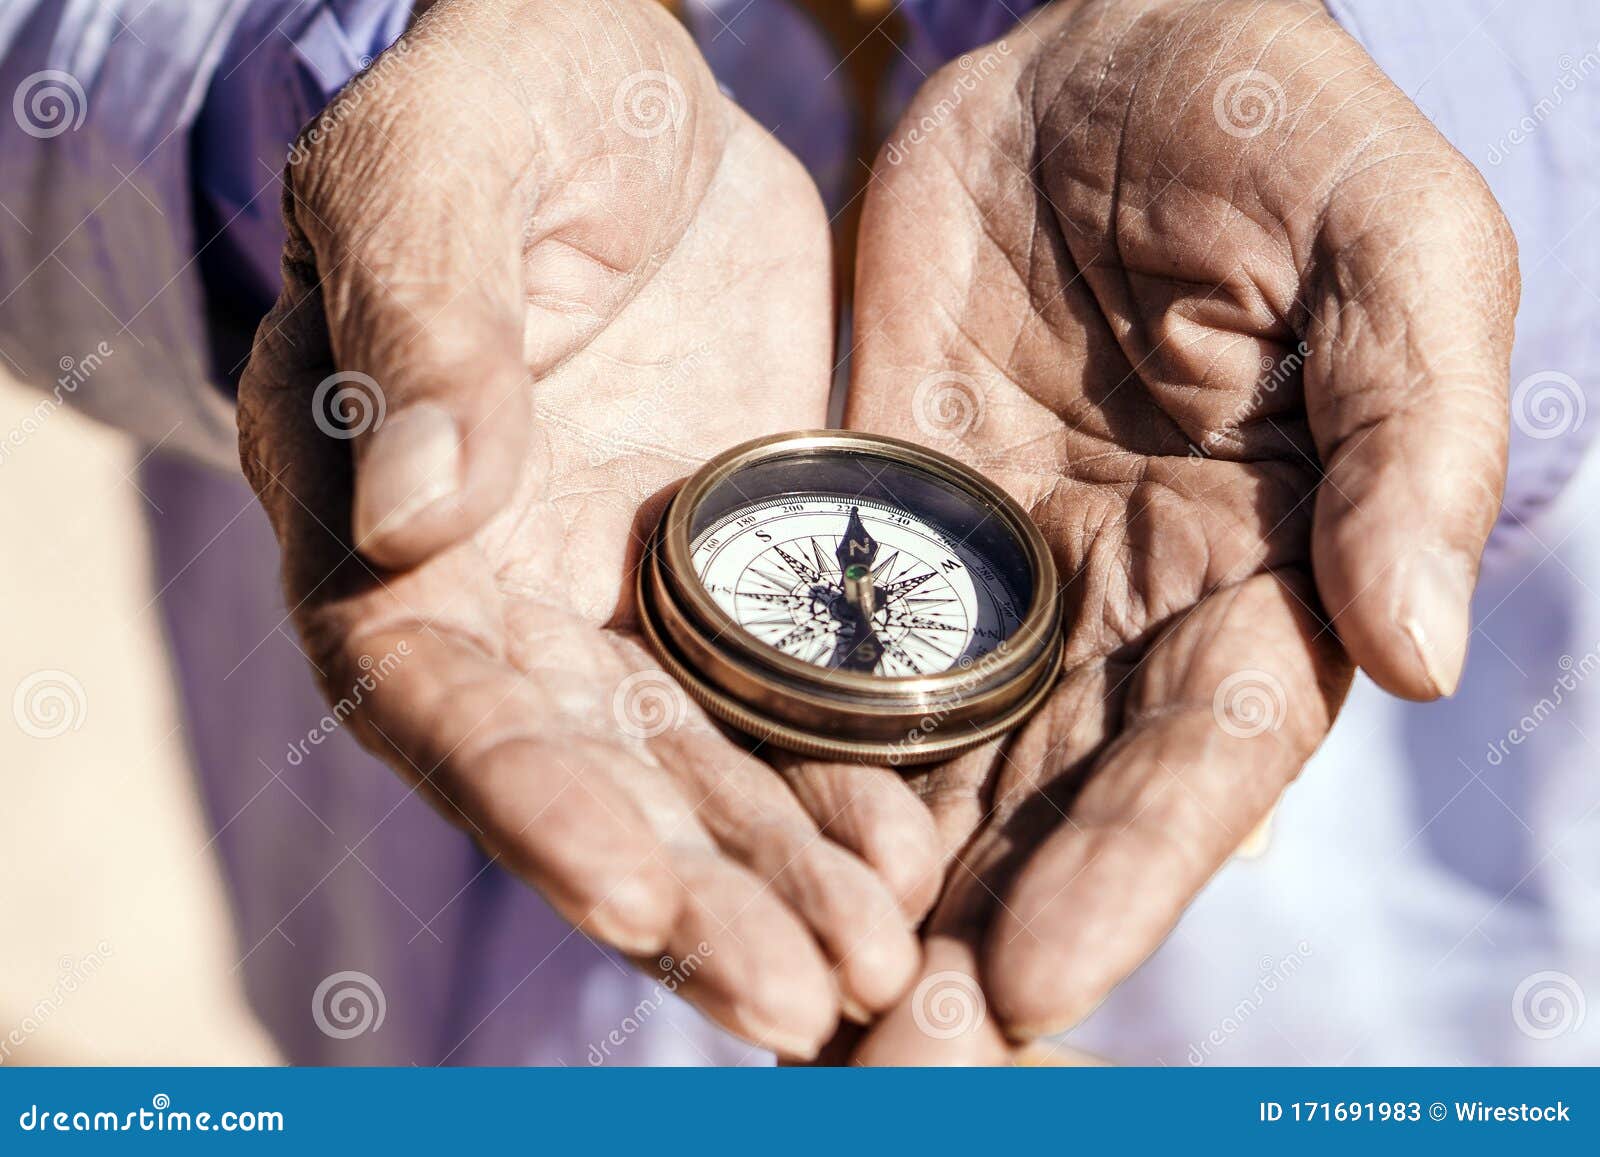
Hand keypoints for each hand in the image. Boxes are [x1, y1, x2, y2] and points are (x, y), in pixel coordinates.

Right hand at [237, 0, 939, 1057]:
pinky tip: (926, 846)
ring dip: (783, 878)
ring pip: (701, 771)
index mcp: (388, 524)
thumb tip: (408, 510)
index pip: (439, 695)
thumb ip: (418, 321)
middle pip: (588, 781)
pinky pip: (793, 700)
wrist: (634, 96)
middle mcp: (506, 600)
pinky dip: (850, 781)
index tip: (630, 893)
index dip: (529, 803)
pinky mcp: (740, 578)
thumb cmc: (504, 97)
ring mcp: (629, 601)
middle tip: (801, 1002)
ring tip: (880, 964)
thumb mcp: (443, 160)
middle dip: (689, 898)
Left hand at [810, 0, 1518, 1060]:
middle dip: (982, 956)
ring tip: (789, 1032)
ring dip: (874, 910)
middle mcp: (1130, 614)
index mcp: (1269, 571)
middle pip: (1061, 819)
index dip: (1127, 878)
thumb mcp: (1387, 241)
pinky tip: (728, 863)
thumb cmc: (1270, 121)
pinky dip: (793, 775)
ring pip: (940, 781)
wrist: (1090, 40)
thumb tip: (1420, 651)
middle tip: (887, 1079)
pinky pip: (832, 669)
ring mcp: (1000, 586)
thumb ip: (1413, 438)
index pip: (1202, 762)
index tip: (1032, 985)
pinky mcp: (883, 534)